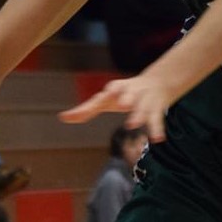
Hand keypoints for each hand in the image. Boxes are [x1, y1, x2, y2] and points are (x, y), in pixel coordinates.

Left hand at [59, 72, 173, 141]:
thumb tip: (62, 118)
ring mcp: (144, 98)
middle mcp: (129, 92)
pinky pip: (156, 118)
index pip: (99, 100)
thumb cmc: (124, 94)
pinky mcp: (157, 107)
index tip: (72, 116)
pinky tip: (157, 139)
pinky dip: (157, 128)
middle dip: (124, 98)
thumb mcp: (106, 100)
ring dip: (137, 114)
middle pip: (126, 95)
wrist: (158, 82)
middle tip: (122, 104)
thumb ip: (87, 110)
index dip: (87, 109)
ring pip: (141, 107)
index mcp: (113, 90)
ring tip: (132, 124)